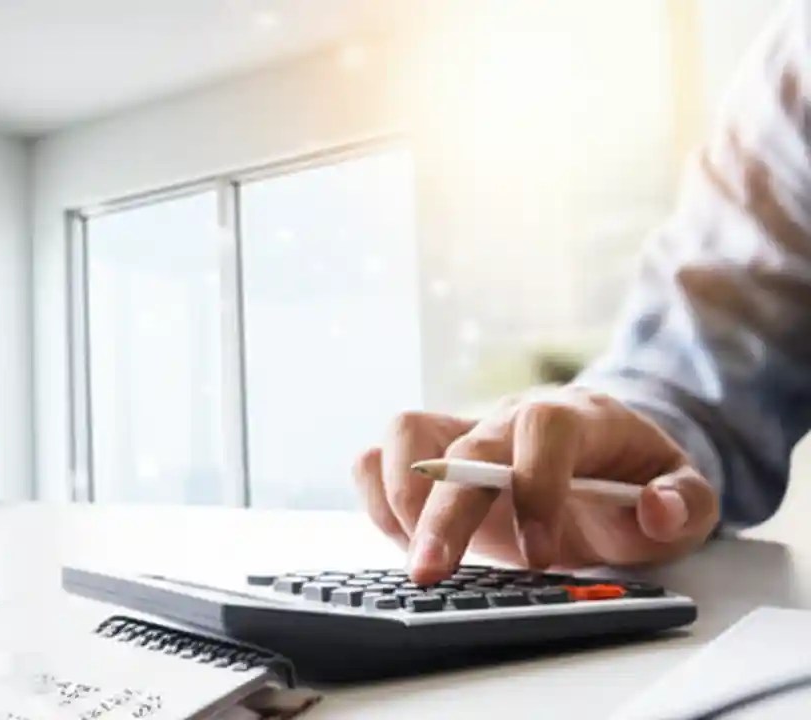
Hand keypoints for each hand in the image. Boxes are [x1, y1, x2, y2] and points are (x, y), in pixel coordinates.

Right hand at [354, 387, 720, 583]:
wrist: (603, 460)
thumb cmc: (637, 482)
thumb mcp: (687, 497)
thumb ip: (685, 503)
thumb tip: (654, 508)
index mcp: (579, 418)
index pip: (545, 428)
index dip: (537, 485)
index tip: (541, 553)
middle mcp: (512, 417)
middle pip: (465, 446)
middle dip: (445, 513)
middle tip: (433, 572)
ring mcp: (466, 432)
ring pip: (407, 432)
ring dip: (400, 497)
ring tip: (417, 555)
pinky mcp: (431, 456)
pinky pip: (379, 457)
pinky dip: (378, 498)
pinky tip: (404, 539)